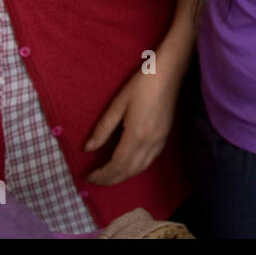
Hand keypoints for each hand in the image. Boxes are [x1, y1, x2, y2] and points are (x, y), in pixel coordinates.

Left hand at [84, 65, 179, 184]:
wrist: (168, 74)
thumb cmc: (140, 85)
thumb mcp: (117, 104)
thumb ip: (103, 129)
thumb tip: (88, 149)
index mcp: (136, 135)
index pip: (117, 165)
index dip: (102, 175)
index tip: (88, 177)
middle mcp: (149, 144)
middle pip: (128, 171)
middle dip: (110, 179)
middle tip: (95, 180)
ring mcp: (159, 142)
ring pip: (140, 169)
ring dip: (123, 176)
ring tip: (108, 177)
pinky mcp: (164, 138)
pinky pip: (148, 162)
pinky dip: (135, 169)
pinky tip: (127, 166)